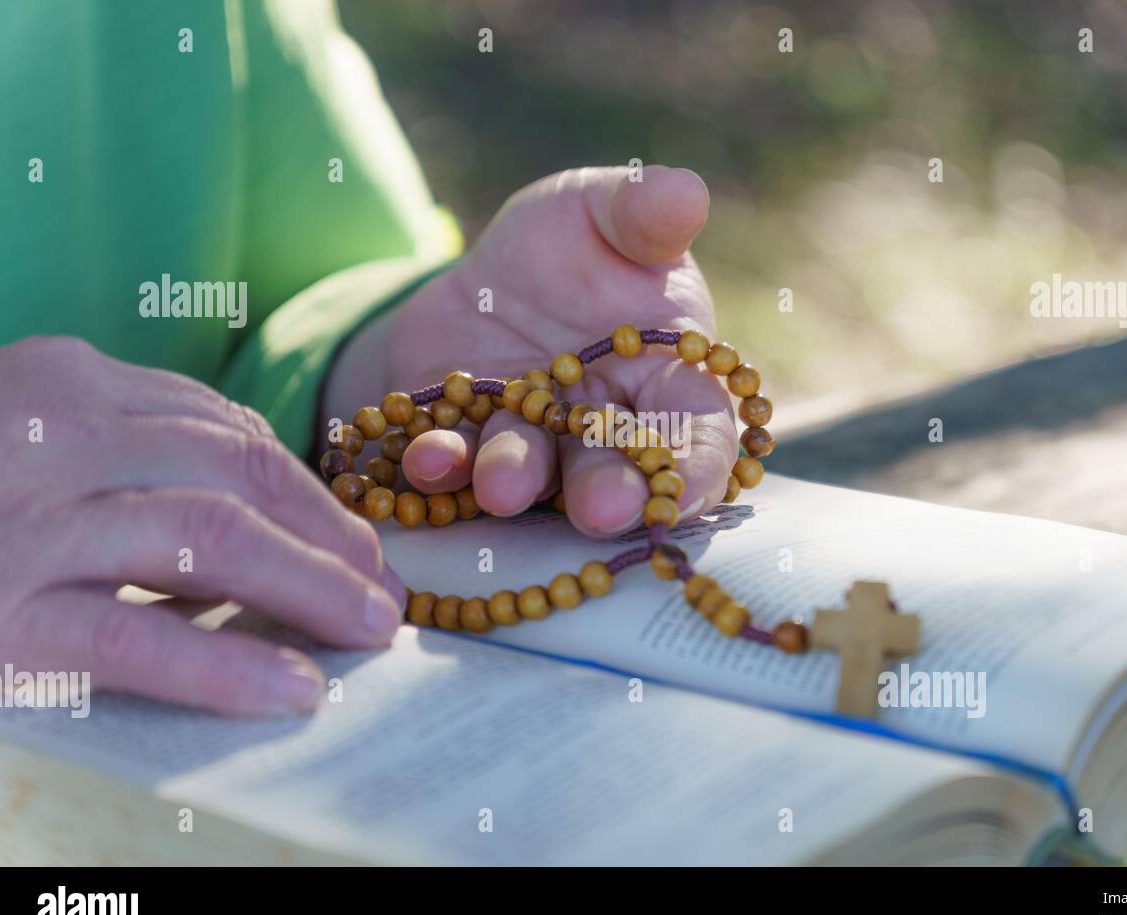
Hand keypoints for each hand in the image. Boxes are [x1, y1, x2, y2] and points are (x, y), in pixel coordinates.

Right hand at [0, 337, 405, 716]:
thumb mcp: (28, 451)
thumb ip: (126, 466)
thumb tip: (253, 535)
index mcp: (74, 385)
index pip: (226, 431)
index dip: (311, 493)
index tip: (359, 545)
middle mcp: (62, 433)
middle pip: (241, 471)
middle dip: (331, 535)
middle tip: (385, 594)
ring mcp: (32, 518)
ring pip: (213, 535)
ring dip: (311, 586)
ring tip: (370, 633)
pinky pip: (137, 635)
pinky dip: (226, 665)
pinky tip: (290, 689)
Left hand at [326, 165, 735, 536]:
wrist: (481, 277)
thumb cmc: (570, 247)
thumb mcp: (600, 212)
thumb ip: (640, 212)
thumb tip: (685, 192)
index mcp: (664, 376)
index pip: (699, 433)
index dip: (697, 467)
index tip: (683, 491)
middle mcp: (605, 429)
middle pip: (617, 471)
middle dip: (609, 492)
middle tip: (602, 511)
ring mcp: (535, 448)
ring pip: (534, 474)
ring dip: (519, 479)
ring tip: (500, 484)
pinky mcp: (466, 447)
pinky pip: (455, 463)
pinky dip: (442, 464)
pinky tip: (427, 456)